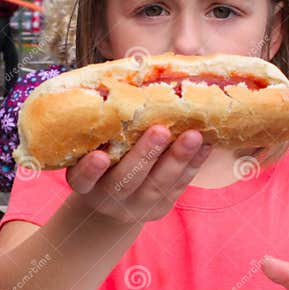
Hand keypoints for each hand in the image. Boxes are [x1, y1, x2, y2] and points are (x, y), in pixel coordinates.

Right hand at [66, 126, 211, 224]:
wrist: (109, 203)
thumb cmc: (99, 162)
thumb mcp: (89, 152)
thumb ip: (99, 131)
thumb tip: (120, 82)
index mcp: (84, 184)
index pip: (82, 180)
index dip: (90, 170)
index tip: (100, 156)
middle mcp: (108, 198)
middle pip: (126, 180)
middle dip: (145, 155)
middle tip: (161, 130)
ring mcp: (136, 206)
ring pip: (158, 185)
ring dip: (178, 158)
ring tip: (193, 135)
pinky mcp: (160, 207)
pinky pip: (178, 186)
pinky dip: (193, 164)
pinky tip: (205, 145)